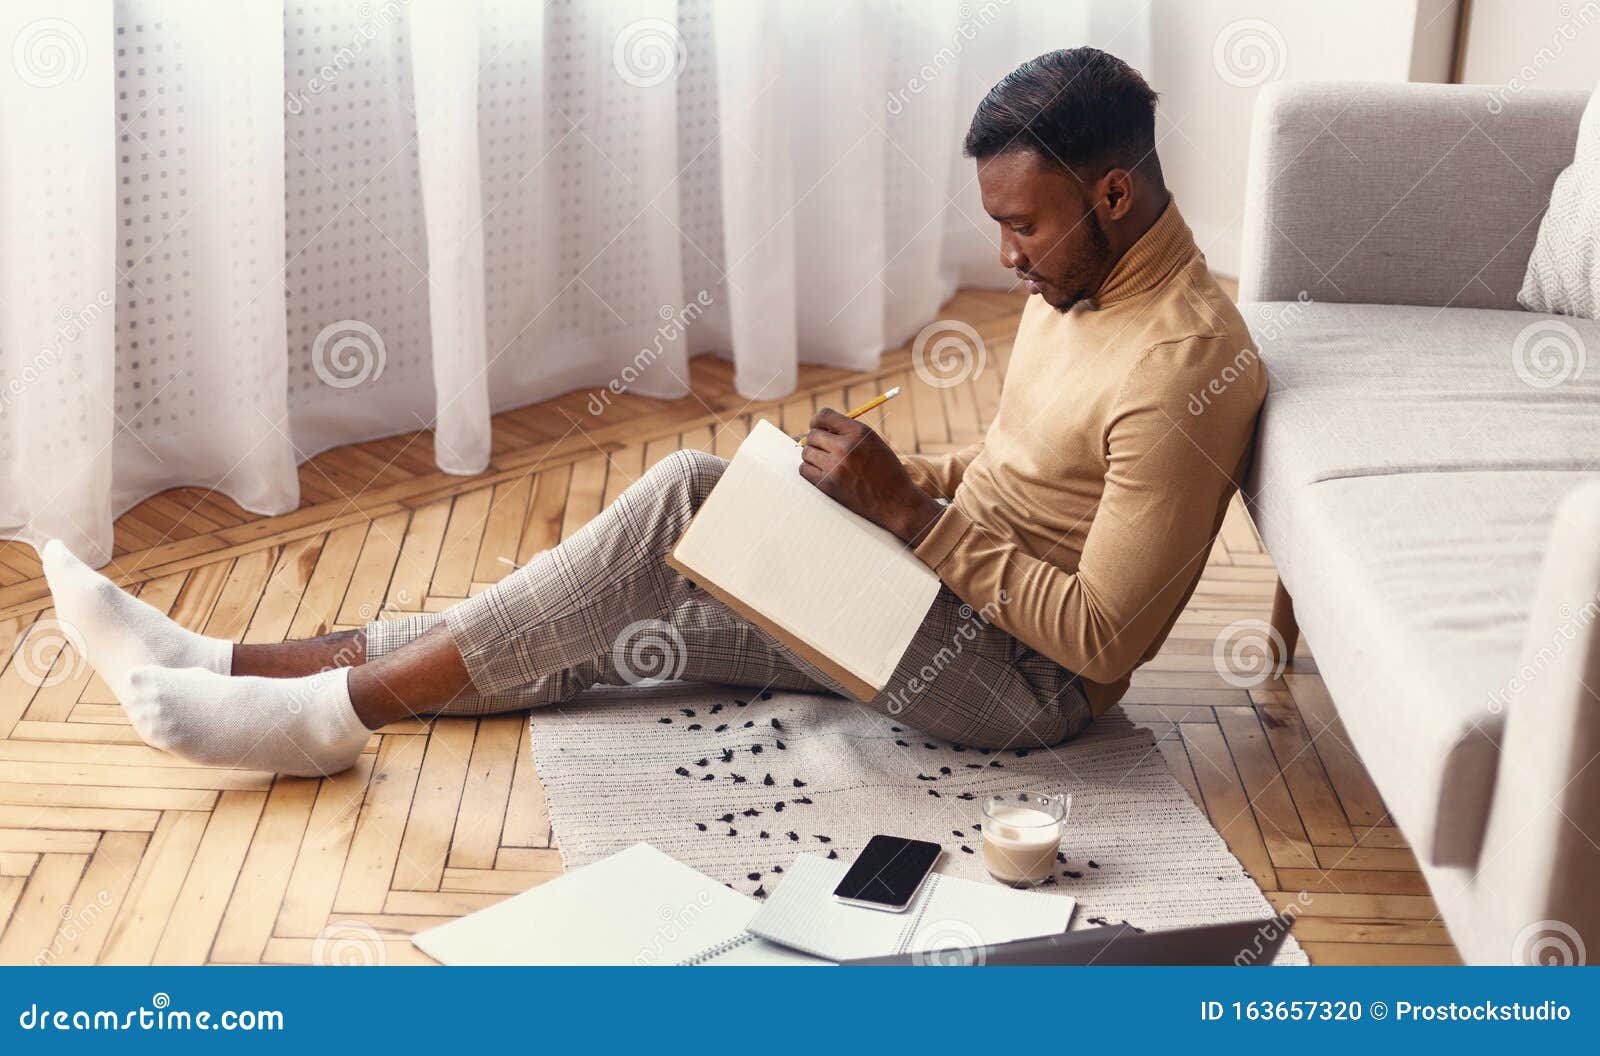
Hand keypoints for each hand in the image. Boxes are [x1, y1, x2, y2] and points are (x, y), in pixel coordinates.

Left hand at [798, 408, 945, 544]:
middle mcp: (845, 447)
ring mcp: (835, 467)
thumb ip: (847, 432)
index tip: (816, 427)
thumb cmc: (885, 470)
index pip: (824, 416)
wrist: (896, 502)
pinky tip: (823, 472)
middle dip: (815, 440)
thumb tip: (811, 430)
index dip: (817, 421)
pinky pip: (804, 470)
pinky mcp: (828, 485)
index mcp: (859, 432)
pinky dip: (810, 470)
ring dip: (812, 455)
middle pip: (812, 435)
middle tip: (824, 448)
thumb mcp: (873, 442)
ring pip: (806, 453)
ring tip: (827, 461)